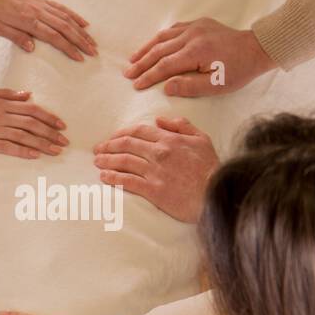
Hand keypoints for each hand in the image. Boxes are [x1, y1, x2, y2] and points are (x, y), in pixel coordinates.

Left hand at [0, 0, 96, 62]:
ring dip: (81, 31)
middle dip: (81, 41)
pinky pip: (62, 8)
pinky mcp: (43, 0)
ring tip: (92, 41)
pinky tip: (83, 23)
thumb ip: (16, 37)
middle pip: (66, 28)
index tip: (79, 58)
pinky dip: (75, 16)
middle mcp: (39, 12)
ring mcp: (43, 5)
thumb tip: (32, 48)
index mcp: (28, 21)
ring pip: (67, 18)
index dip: (68, 48)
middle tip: (93, 52)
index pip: (54, 37)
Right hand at [0, 88, 68, 158]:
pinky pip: (8, 148)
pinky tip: (35, 156)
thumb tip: (28, 94)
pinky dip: (23, 151)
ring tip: (56, 151)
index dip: (49, 117)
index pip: (32, 109)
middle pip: (32, 124)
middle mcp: (1, 116)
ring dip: (42, 144)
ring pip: (23, 137)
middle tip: (65, 141)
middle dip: (51, 133)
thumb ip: (7, 94)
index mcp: (2, 103)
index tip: (62, 124)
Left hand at [94, 116, 218, 221]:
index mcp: (169, 139)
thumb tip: (160, 119)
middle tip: (98, 149)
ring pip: (123, 162)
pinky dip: (113, 178)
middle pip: (126, 144)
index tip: (113, 137)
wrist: (217, 194)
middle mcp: (159, 153)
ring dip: (107, 160)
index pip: (139, 131)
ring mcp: (155, 172)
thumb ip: (181, 126)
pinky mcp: (153, 191)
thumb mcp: (201, 139)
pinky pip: (127, 182)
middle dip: (109, 146)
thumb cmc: (211, 168)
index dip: (122, 133)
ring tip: (97, 162)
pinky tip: (104, 177)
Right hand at [124, 16, 274, 95]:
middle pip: (159, 50)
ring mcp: (194, 27)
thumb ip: (190, 87)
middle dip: (142, 63)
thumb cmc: (238, 70)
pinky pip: (173, 29)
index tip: (136, 85)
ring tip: (133, 59)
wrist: (256, 48)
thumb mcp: (216, 85)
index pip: (165, 66)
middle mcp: (192, 35)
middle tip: (128, 74)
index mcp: (196, 52)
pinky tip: (152, 45)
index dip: (148, 76)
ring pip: (163, 37)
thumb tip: (166, 87)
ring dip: (146, 48)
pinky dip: (160, 38)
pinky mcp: (198, 23)